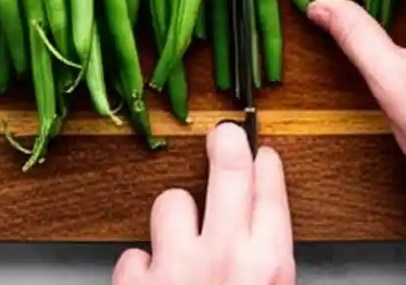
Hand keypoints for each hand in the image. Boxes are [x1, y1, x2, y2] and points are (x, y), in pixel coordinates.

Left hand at [112, 122, 295, 284]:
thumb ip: (264, 268)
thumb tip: (259, 245)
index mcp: (268, 269)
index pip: (271, 196)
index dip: (265, 168)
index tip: (261, 155)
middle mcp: (225, 258)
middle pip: (230, 171)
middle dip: (226, 144)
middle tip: (222, 136)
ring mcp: (177, 267)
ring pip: (172, 203)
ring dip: (172, 218)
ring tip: (176, 243)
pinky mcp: (137, 283)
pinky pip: (134, 255)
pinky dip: (140, 269)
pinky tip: (149, 280)